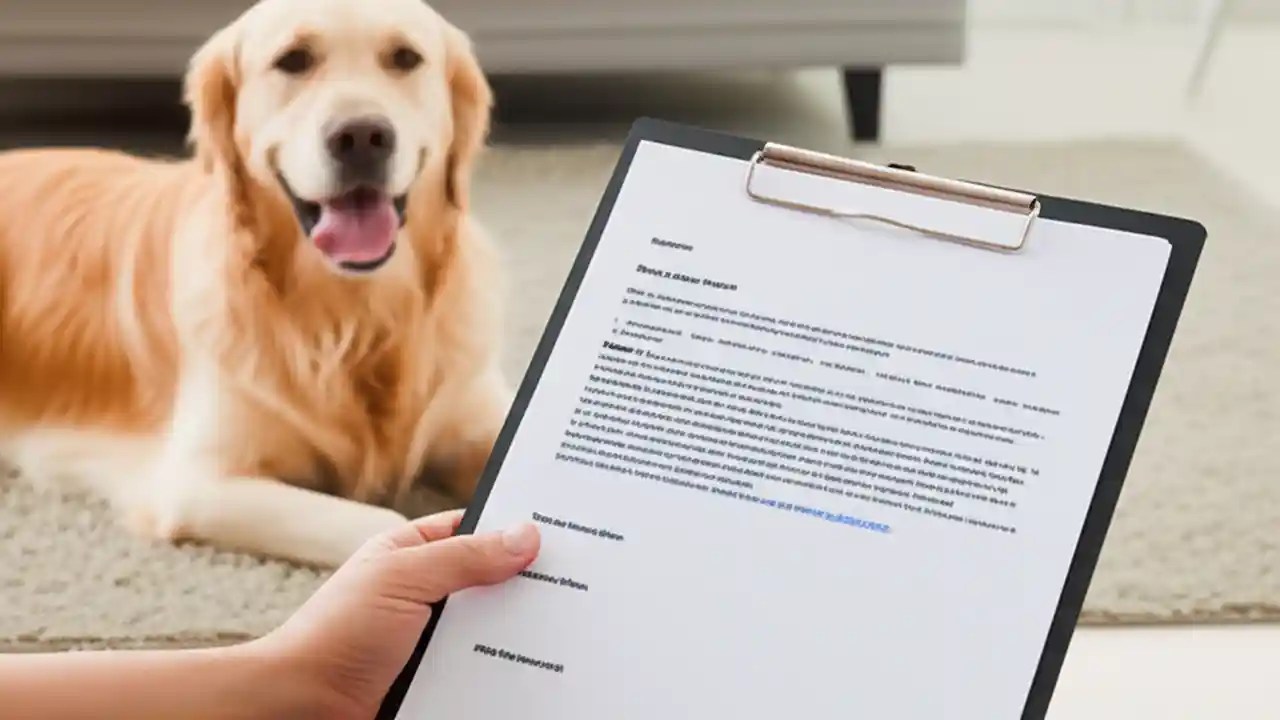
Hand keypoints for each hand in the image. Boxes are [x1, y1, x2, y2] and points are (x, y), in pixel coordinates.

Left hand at [258, 510, 540, 718]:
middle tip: (577, 586)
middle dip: (527, 586)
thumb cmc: (335, 635)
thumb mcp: (403, 578)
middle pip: (493, 583)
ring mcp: (434, 640)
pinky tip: (534, 671)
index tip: (564, 532)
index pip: (476, 529)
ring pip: (494, 630)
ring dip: (519, 634)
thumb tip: (526, 536)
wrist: (300, 708)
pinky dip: (505, 671)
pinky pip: (484, 671)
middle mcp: (427, 594)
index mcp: (412, 554)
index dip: (515, 528)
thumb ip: (465, 556)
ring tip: (564, 632)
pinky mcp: (439, 680)